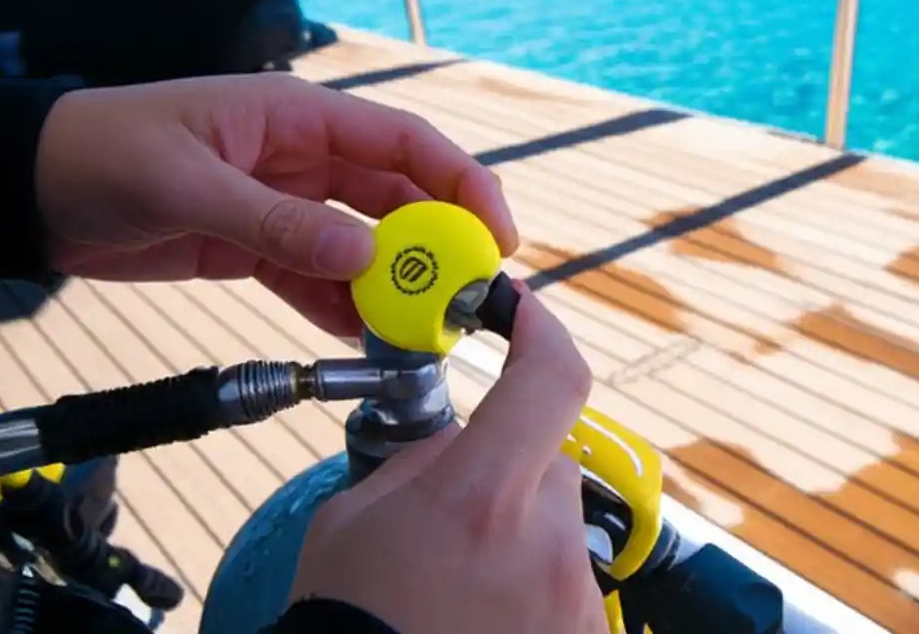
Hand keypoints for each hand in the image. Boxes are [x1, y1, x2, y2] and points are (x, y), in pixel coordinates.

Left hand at [34, 72, 516, 334]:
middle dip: (434, 249)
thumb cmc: (101, 154)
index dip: (462, 185)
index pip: (405, 143)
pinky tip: (362, 340)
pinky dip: (340, 308)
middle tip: (461, 302)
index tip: (495, 238)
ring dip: (390, 288)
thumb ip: (276, 223)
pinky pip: (316, 280)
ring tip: (415, 335)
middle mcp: (304, 161)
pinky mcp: (257, 250)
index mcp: (299, 119)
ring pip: (360, 248)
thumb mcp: (188, 183)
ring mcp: (283, 208)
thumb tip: (366, 257)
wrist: (29, 192)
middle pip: (396, 200)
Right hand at [288, 288, 607, 633]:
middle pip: (550, 466)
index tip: (529, 315)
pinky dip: (532, 590)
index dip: (547, 332)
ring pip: (558, 530)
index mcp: (481, 501)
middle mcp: (545, 548)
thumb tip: (465, 433)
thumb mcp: (356, 517)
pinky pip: (566, 585)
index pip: (552, 381)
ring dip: (519, 540)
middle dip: (508, 475)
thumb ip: (424, 460)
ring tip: (458, 588)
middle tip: (452, 519)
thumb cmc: (345, 617)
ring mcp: (574, 603)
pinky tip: (481, 617)